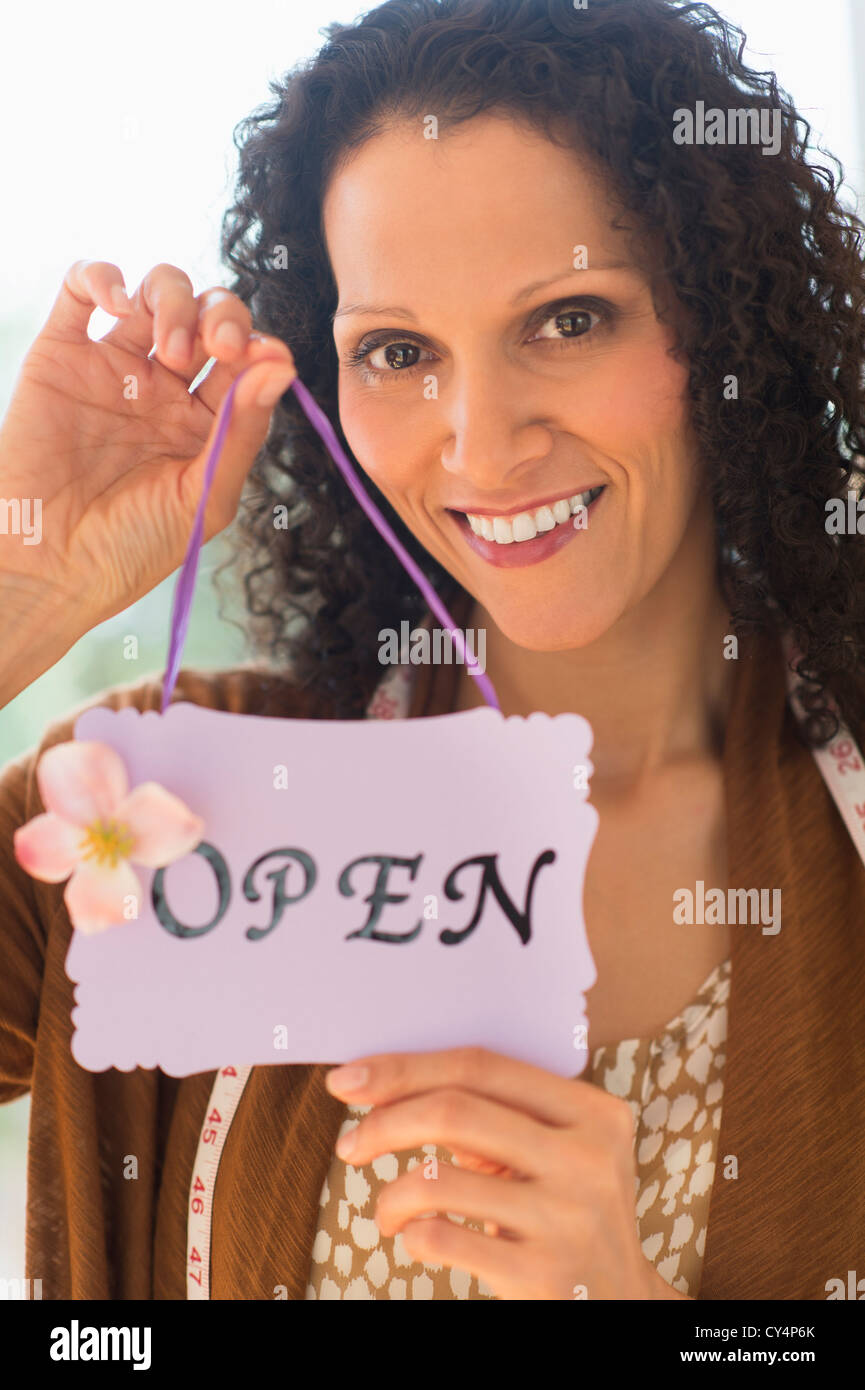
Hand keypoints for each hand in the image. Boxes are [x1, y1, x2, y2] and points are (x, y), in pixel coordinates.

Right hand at [0, 259, 296, 657]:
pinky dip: (102, 275)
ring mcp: (113, 368)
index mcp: (207, 422)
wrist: (50, 568)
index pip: (247, 361)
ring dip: (174, 300)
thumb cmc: (132, 548)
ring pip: (155, 293)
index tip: (262, 359)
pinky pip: (81, 290)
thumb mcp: (204, 498)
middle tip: (218, 347)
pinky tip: (119, 301)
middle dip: (223, 316)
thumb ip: (243, 431)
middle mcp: (165, 389)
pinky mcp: (61, 356)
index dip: (259, 347)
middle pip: (208, 316)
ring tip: (170, 348)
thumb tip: (282, 367)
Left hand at [325, 1046, 689, 1300]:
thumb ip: (497, 1115)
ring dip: (390, 1195)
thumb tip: (385, 1090)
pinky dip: (412, 1234)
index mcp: (592, 1111)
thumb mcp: (557, 1152)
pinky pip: (443, 1238)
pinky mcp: (543, 1273)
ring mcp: (567, 1217)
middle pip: (454, 1112)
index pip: (481, 1066)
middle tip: (351, 1144)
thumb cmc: (570, 1212)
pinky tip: (418, 1237)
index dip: (406, 1068)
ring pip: (437, 1179)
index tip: (351, 1079)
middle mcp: (586, 1158)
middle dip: (383, 1124)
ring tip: (387, 1211)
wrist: (622, 1304)